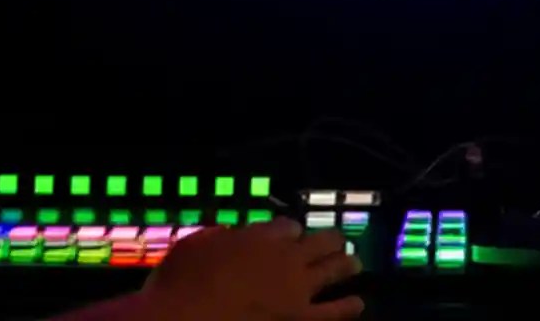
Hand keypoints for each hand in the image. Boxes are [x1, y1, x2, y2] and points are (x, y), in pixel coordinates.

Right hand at [141, 219, 362, 320]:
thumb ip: (223, 239)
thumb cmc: (181, 283)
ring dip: (346, 264)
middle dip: (329, 239)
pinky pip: (333, 313)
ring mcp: (298, 290)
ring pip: (334, 269)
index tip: (291, 233)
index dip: (290, 230)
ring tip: (354, 262)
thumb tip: (234, 237)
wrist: (185, 319)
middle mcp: (287, 258)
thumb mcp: (197, 246)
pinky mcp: (302, 319)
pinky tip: (358, 304)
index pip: (287, 226)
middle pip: (319, 242)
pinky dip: (348, 307)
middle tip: (338, 239)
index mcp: (261, 237)